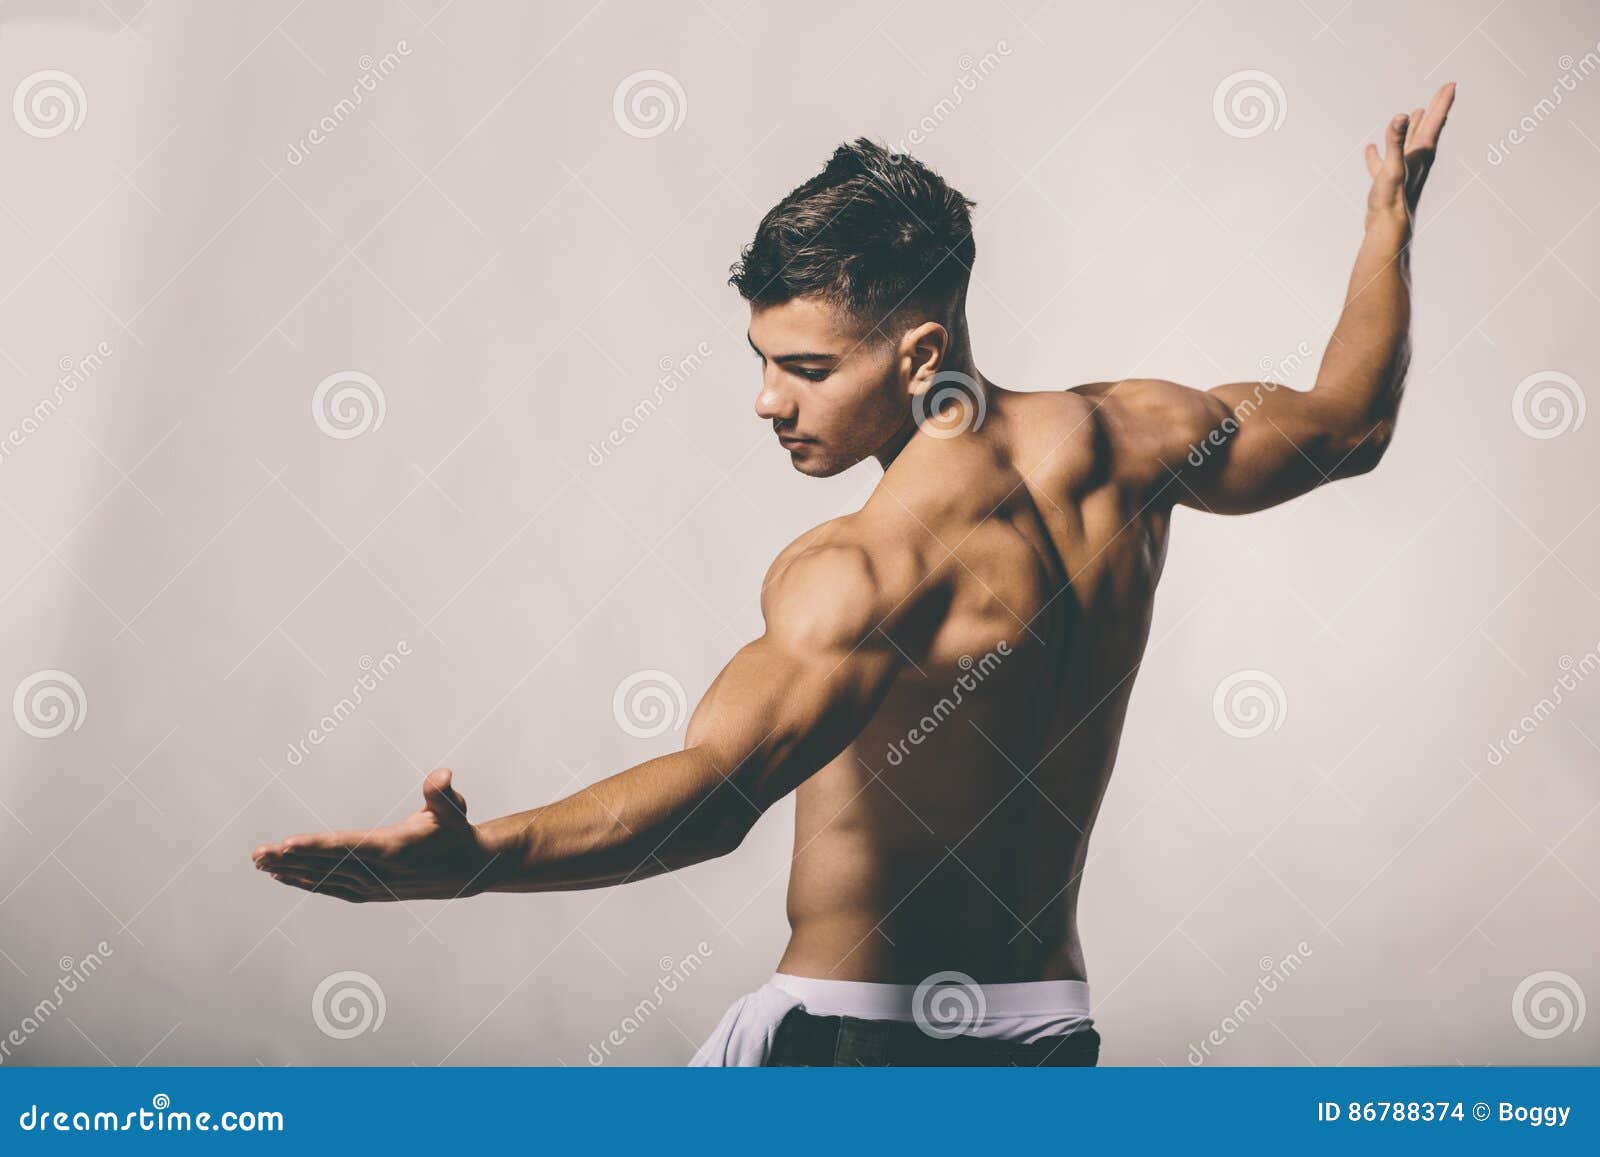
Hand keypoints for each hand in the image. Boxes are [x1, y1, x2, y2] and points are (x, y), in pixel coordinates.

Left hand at [252, 768, 493, 901]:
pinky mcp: (369, 892)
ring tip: (260, 862)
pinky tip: (283, 876)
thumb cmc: (455, 832)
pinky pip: (331, 888)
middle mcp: (380, 873)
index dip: (316, 846)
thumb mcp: (453, 808)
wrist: (468, 870)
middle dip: (290, 859)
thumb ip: (442, 793)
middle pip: (327, 865)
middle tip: (258, 853)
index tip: (287, 843)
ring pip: (324, 878)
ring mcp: (373, 886)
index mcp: (394, 849)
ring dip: (290, 870)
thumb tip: (442, 775)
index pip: (348, 847)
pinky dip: (306, 882)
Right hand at [1365, 81, 1455, 226]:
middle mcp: (1416, 159)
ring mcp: (1404, 170)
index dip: (1442, 101)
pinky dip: (1379, 153)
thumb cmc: (1393, 199)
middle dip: (1436, 109)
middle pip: (1429, 128)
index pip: (1435, 121)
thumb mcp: (1393, 166)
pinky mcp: (1389, 182)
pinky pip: (1384, 162)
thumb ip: (1396, 141)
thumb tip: (1402, 116)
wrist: (1387, 228)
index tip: (1452, 84)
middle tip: (1445, 92)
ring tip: (1415, 113)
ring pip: (1410, 143)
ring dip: (1414, 127)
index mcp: (1421, 152)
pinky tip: (1370, 149)